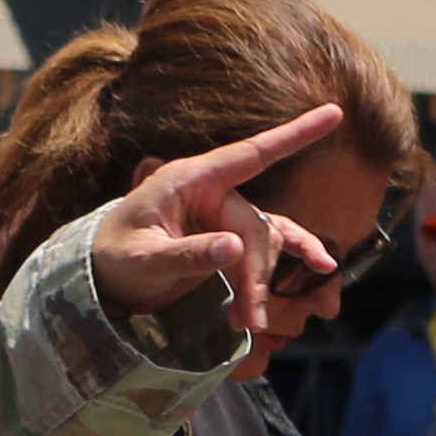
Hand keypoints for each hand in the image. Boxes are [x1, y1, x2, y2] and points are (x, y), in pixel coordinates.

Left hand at [90, 107, 345, 335]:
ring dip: (262, 283)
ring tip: (254, 322)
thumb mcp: (142, 258)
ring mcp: (222, 218)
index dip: (293, 135)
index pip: (250, 154)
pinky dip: (275, 273)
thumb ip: (185, 254)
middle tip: (250, 318)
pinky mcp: (227, 242)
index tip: (333, 113)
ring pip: (262, 246)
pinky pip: (262, 253)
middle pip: (255, 228)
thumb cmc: (115, 256)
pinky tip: (317, 274)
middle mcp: (212, 193)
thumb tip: (234, 248)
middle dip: (256, 274)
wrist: (102, 277)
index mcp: (191, 180)